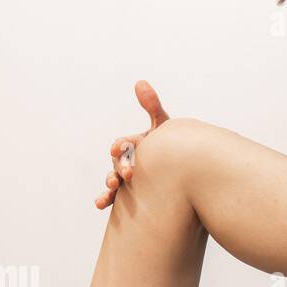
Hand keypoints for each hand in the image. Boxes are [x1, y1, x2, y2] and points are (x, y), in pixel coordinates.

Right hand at [95, 80, 169, 208]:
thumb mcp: (163, 127)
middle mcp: (127, 160)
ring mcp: (127, 178)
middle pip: (117, 163)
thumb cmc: (173, 147)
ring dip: (110, 184)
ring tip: (112, 186)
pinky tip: (100, 204)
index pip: (124, 144)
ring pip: (113, 180)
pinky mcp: (129, 194)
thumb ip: (152, 107)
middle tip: (127, 174)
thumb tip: (140, 82)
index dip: (121, 146)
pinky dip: (105, 199)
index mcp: (134, 145)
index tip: (119, 149)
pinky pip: (114, 198)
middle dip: (119, 167)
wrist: (187, 173)